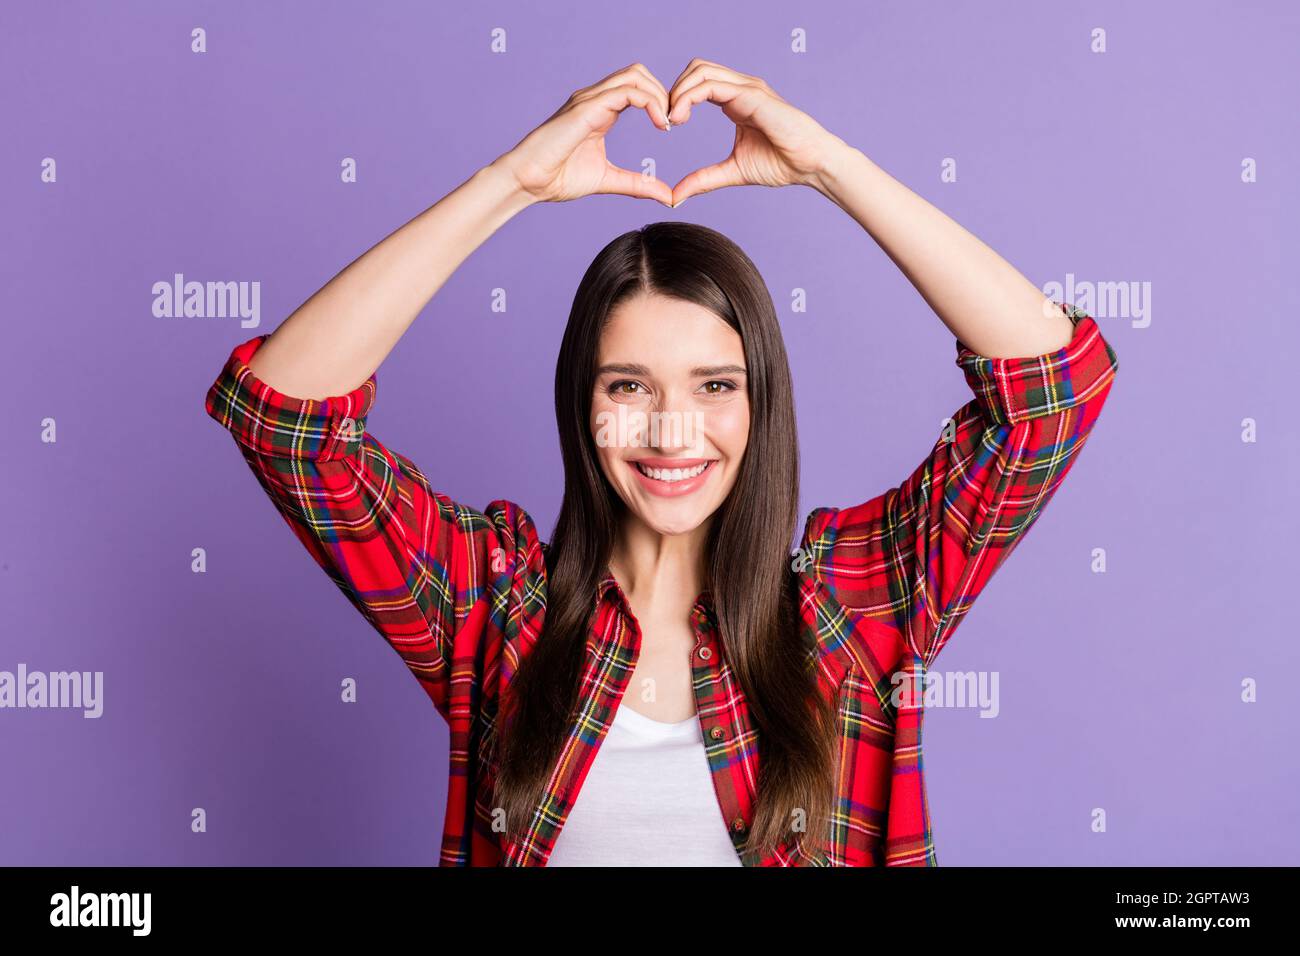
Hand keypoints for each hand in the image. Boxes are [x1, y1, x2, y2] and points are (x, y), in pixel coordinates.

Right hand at [497, 63, 674, 205]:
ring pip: (635, 76)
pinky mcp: (587, 108)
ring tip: (667, 123)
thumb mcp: (608, 180)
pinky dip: (649, 103)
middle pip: (638, 73)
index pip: (636, 88)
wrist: (528, 181)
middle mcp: (594, 98)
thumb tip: (667, 196)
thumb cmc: (557, 178)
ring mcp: (589, 99)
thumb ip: (638, 185)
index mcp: (600, 110)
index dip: (658, 102)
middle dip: (663, 93)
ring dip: (659, 95)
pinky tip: (659, 125)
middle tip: (674, 122)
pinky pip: (627, 92)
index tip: (669, 128)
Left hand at [664, 58, 849, 204]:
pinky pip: (710, 85)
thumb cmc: (781, 164)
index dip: (678, 99)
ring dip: (678, 92)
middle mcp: (740, 88)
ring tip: (671, 119)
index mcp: (735, 101)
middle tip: (666, 120)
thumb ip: (703, 180)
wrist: (811, 164)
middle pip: (696, 68)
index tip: (668, 126)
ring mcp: (746, 88)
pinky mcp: (751, 94)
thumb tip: (676, 196)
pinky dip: (688, 97)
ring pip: (699, 70)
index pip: (698, 83)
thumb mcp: (732, 172)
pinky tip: (680, 118)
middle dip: (673, 89)